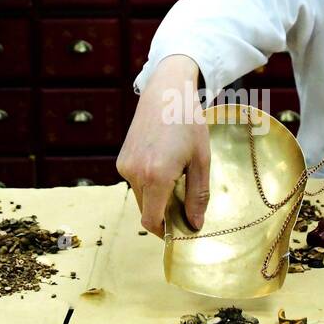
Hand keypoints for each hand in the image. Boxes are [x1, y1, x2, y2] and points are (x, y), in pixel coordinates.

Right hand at [116, 55, 210, 236]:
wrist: (165, 92)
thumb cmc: (188, 122)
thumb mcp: (201, 160)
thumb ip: (197, 195)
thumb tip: (195, 225)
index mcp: (156, 176)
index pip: (152, 221)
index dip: (165, 232)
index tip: (180, 230)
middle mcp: (135, 173)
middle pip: (146, 211)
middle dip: (164, 214)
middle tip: (185, 203)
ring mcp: (125, 166)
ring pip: (141, 198)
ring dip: (157, 198)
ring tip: (176, 178)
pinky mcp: (122, 160)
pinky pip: (135, 183)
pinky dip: (149, 184)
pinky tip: (164, 166)